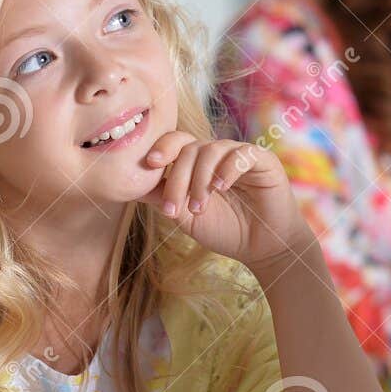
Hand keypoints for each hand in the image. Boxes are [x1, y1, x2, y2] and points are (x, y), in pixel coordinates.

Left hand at [140, 131, 312, 272]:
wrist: (262, 248)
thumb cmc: (225, 231)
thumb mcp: (185, 216)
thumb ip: (161, 196)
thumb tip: (128, 183)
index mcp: (197, 163)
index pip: (176, 143)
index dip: (162, 148)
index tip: (150, 164)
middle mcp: (216, 154)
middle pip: (188, 148)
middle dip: (177, 177)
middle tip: (174, 209)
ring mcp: (238, 154)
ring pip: (210, 150)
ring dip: (200, 180)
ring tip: (199, 208)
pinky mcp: (262, 160)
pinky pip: (239, 154)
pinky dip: (226, 170)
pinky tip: (221, 188)